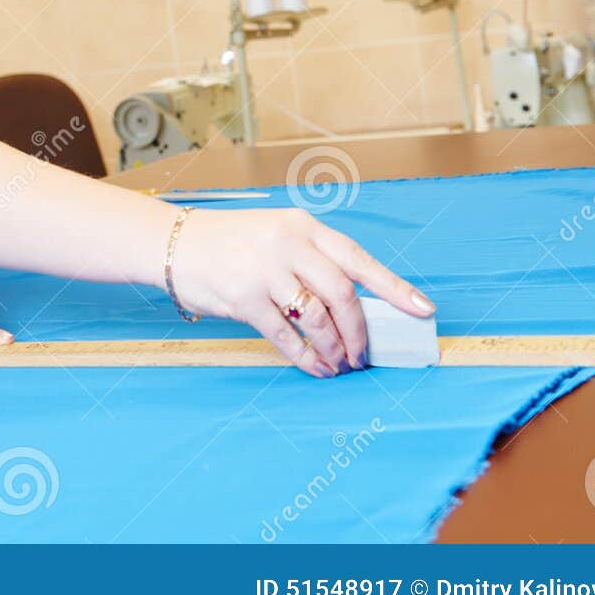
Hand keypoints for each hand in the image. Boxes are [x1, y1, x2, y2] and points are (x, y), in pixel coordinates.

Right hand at [167, 207, 434, 377]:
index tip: (422, 309)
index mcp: (300, 226)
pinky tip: (316, 368)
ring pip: (317, 319)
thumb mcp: (274, 235)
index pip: (357, 258)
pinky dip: (307, 358)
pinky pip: (286, 337)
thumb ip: (310, 261)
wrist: (173, 244)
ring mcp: (263, 271)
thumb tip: (353, 307)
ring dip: (335, 348)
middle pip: (342, 293)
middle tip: (364, 354)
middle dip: (359, 331)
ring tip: (340, 364)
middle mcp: (285, 244)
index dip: (393, 286)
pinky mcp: (243, 299)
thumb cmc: (228, 243)